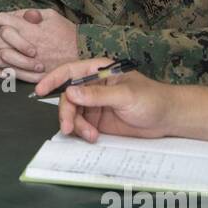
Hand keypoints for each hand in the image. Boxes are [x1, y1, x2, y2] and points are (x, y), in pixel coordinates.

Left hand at [0, 8, 79, 82]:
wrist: (83, 54)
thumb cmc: (68, 34)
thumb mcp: (52, 16)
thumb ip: (32, 14)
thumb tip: (18, 14)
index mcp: (30, 28)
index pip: (2, 21)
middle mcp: (26, 45)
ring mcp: (28, 61)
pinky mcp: (32, 75)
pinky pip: (9, 74)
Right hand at [34, 58, 176, 141]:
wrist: (168, 119)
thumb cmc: (153, 99)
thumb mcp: (126, 96)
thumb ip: (98, 95)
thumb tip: (71, 93)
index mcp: (99, 71)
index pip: (70, 71)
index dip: (53, 79)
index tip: (40, 89)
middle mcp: (93, 86)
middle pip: (67, 97)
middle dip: (66, 112)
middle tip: (68, 127)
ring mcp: (94, 104)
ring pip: (72, 113)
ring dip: (76, 125)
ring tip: (90, 135)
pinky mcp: (97, 120)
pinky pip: (80, 125)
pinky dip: (82, 132)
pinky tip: (93, 136)